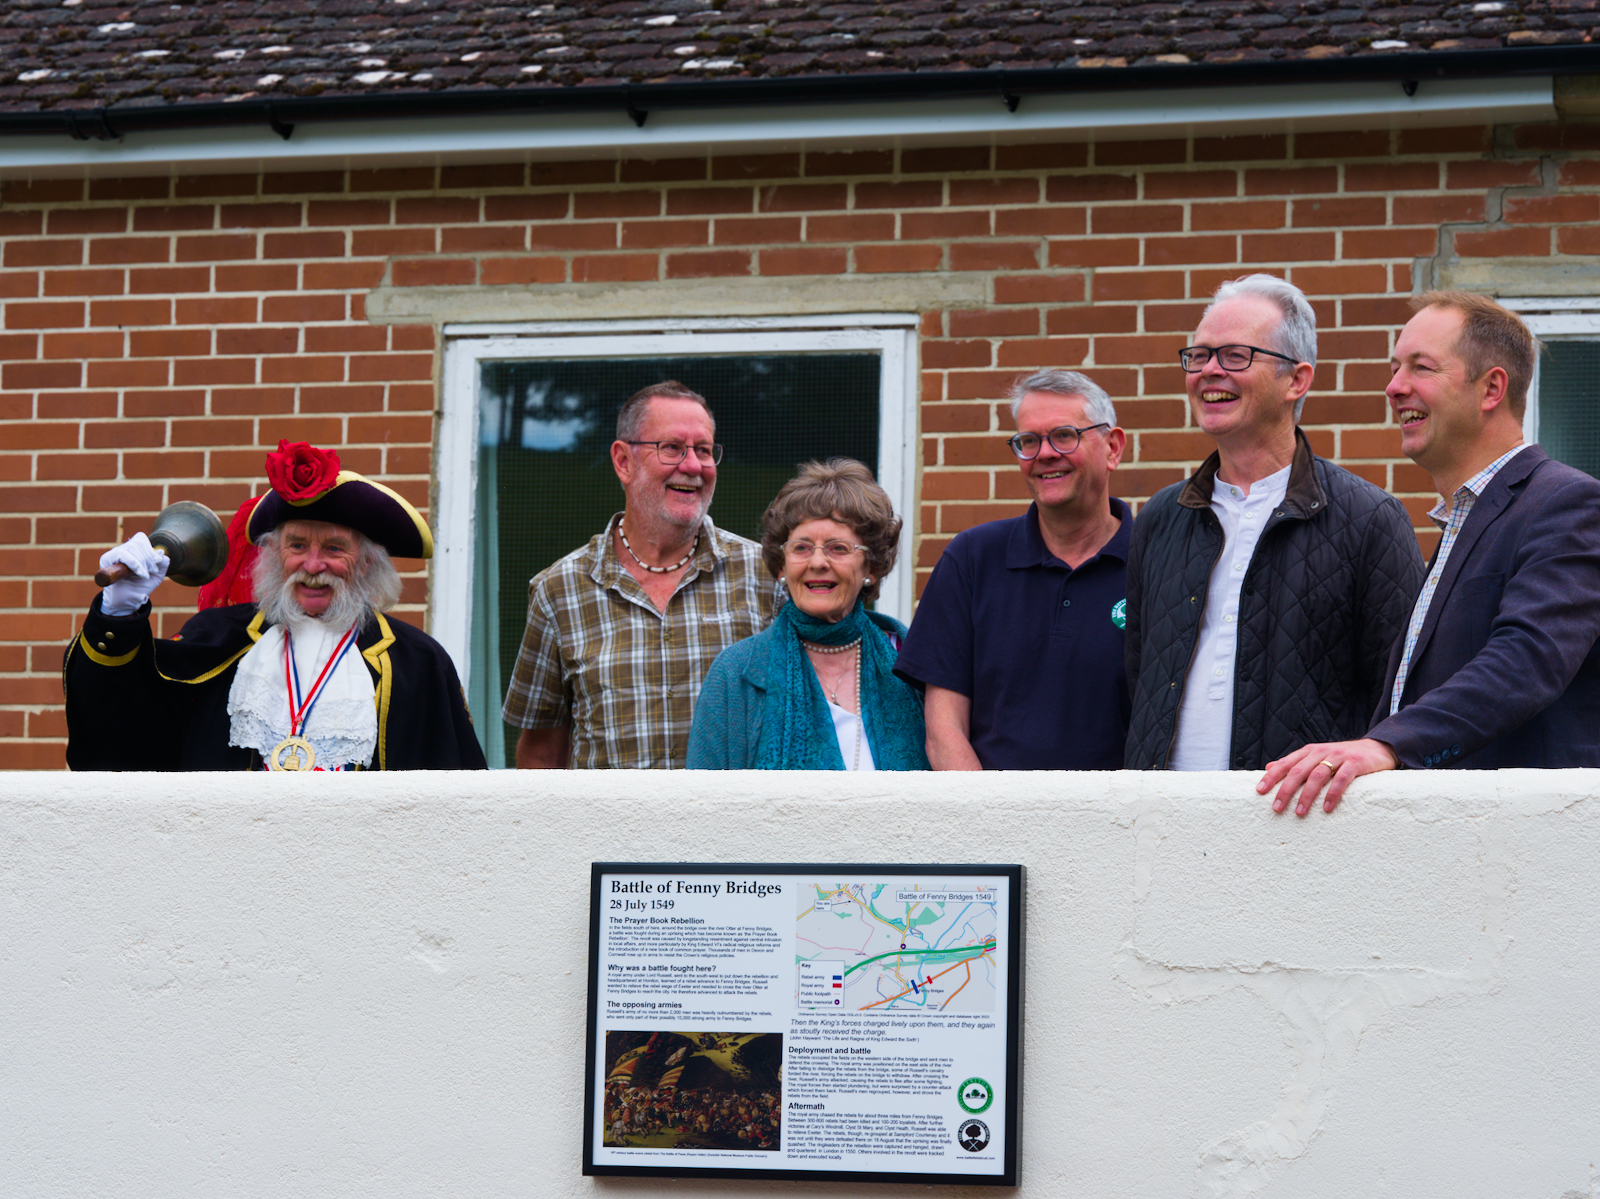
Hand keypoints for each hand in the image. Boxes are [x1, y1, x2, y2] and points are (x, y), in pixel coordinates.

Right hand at [99, 532, 168, 615]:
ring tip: (145, 576)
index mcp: (132, 551)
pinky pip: (122, 554)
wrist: (125, 602)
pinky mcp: (106, 559)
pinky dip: (135, 564)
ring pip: (132, 547)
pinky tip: (141, 574)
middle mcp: (121, 550)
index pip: (140, 539)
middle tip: (152, 571)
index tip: (155, 564)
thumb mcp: (156, 576)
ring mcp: (113, 554)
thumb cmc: (139, 588)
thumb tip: (161, 552)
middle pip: (138, 543)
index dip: (150, 550)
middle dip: (149, 558)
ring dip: (143, 562)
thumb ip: (162, 564)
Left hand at [1257, 738, 1397, 815]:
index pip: (1286, 764)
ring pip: (1317, 776)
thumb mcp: (1317, 756)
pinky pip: (1342, 779)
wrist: (1377, 748)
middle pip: (1298, 771)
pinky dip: (1333, 793)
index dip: (1272, 777)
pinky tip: (1326, 808)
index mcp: (1309, 751)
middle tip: (1276, 808)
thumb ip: (1295, 762)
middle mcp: (1321, 752)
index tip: (1259, 791)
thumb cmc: (1343, 757)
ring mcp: (1339, 756)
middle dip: (1285, 790)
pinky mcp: (1356, 762)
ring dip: (1306, 795)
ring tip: (1299, 813)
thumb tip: (1269, 767)